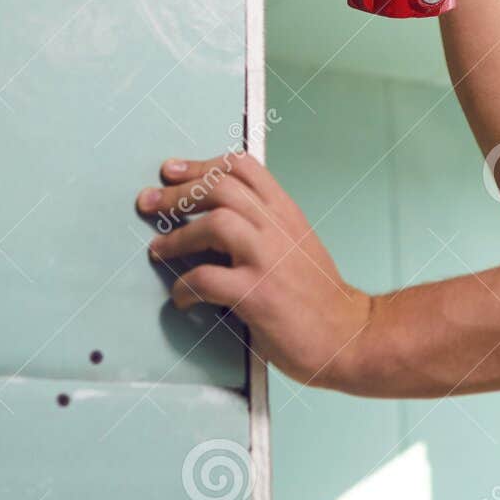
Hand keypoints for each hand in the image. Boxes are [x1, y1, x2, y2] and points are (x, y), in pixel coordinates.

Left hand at [137, 152, 371, 390]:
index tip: (173, 171)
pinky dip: (183, 287)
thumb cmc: (318, 296)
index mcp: (286, 213)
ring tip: (158, 250)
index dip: (202, 165)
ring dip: (177, 236)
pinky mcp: (257, 294)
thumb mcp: (296, 244)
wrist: (348, 334)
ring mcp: (268, 260)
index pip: (244, 168)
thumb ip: (264, 226)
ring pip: (215, 224)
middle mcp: (278, 229)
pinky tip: (181, 297)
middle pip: (222, 187)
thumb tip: (214, 220)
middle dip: (178, 192)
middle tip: (151, 202)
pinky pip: (207, 279)